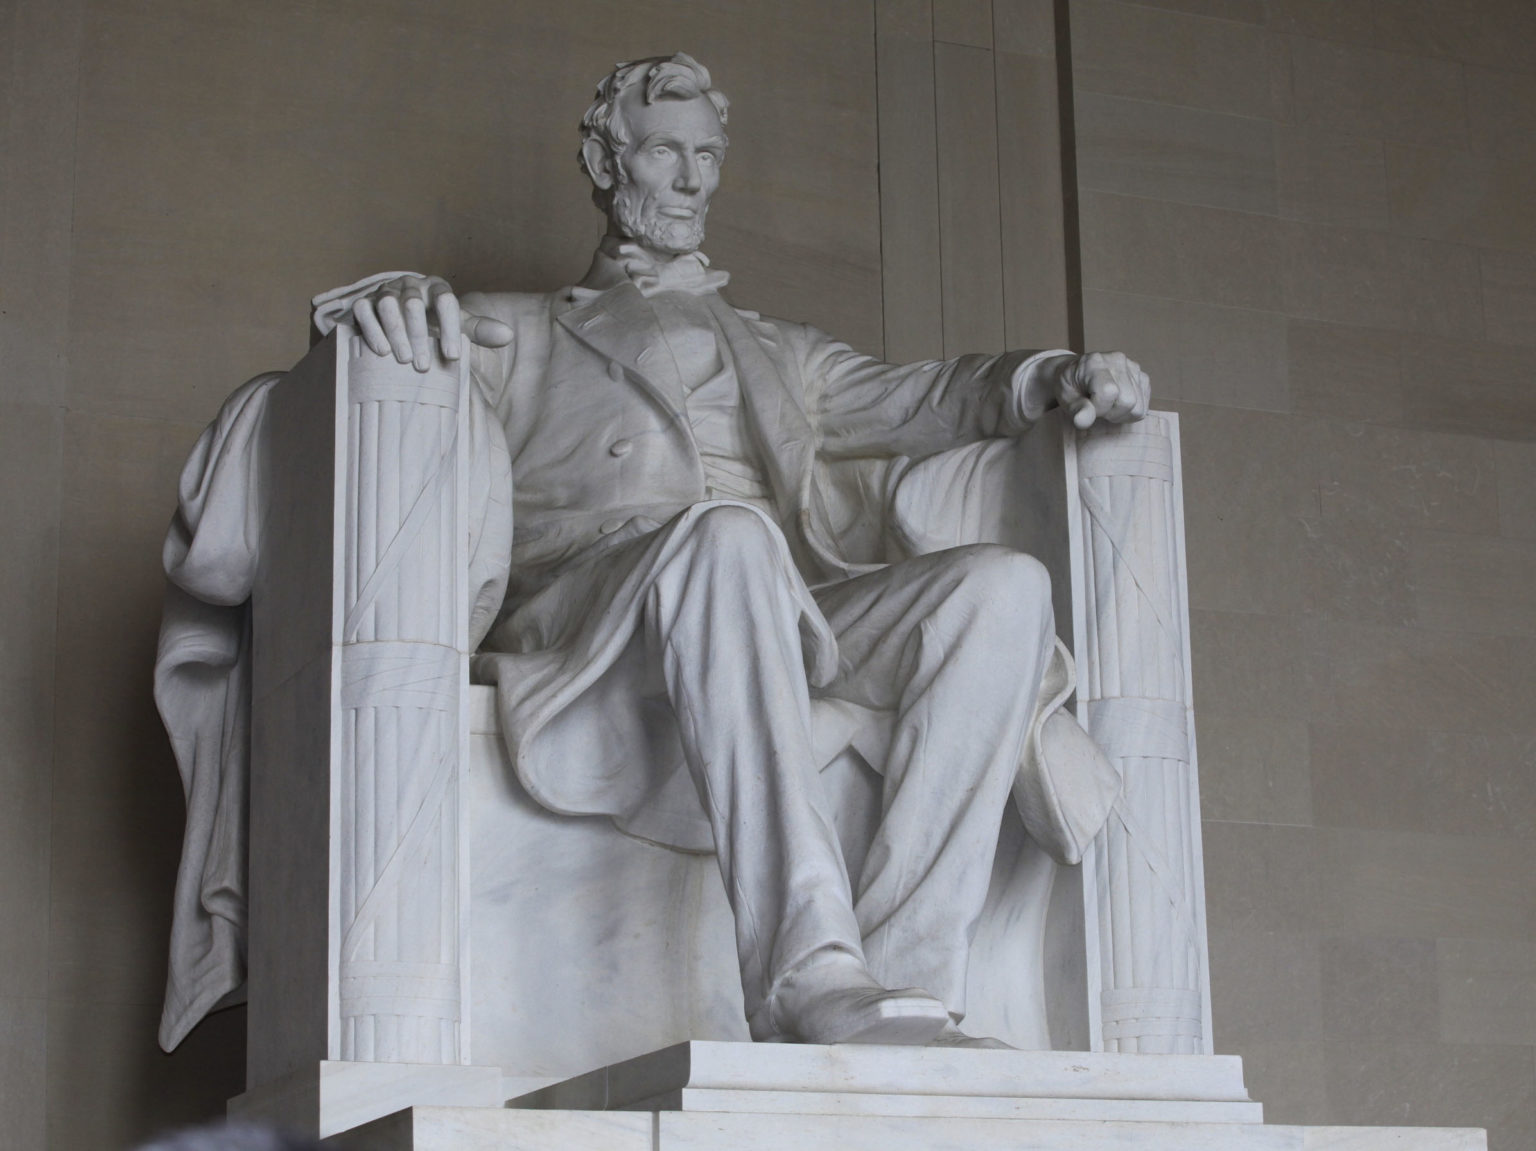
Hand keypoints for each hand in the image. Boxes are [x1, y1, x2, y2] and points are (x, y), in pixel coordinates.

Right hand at [350, 274, 513, 370]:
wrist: (398, 319)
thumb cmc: (432, 324)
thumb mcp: (456, 326)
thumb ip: (479, 330)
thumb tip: (508, 336)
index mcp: (436, 288)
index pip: (446, 301)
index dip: (450, 328)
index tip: (452, 356)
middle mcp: (410, 285)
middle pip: (414, 304)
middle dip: (419, 336)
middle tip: (423, 367)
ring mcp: (385, 292)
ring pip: (388, 304)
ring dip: (396, 332)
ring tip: (403, 360)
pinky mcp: (364, 302)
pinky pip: (364, 310)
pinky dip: (372, 330)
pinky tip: (381, 351)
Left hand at [1054, 351, 1149, 429]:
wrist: (1074, 371)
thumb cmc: (1069, 385)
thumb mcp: (1064, 397)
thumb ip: (1075, 409)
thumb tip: (1083, 421)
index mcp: (1095, 363)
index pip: (1109, 392)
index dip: (1099, 408)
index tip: (1087, 406)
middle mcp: (1117, 360)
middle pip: (1128, 402)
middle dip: (1111, 413)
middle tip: (1097, 407)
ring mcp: (1132, 367)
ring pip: (1139, 407)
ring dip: (1121, 414)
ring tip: (1106, 405)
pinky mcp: (1141, 376)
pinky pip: (1144, 406)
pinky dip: (1130, 411)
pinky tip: (1116, 403)